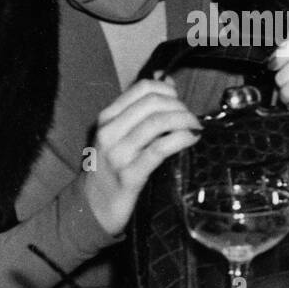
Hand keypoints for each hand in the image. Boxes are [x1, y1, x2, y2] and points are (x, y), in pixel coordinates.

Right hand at [83, 77, 200, 234]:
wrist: (92, 207)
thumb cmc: (110, 168)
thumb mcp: (119, 134)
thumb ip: (140, 109)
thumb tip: (167, 80)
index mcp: (107, 118)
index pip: (141, 88)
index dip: (167, 90)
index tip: (179, 101)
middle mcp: (110, 132)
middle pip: (152, 103)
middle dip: (179, 106)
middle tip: (192, 117)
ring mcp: (118, 154)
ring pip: (157, 123)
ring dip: (184, 120)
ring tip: (196, 127)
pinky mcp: (130, 175)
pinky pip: (159, 149)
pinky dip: (181, 139)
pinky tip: (191, 139)